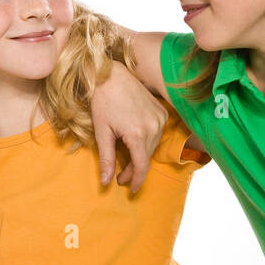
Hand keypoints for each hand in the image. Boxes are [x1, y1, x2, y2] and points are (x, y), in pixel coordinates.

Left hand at [90, 65, 168, 191]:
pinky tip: (134, 143)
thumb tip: (106, 182)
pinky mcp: (162, 112)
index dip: (135, 181)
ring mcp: (160, 118)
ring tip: (125, 160)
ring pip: (152, 147)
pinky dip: (146, 143)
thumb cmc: (103, 102)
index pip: (141, 166)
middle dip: (133, 170)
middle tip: (120, 176)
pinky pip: (157, 135)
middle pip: (146, 158)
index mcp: (138, 134)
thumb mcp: (102, 132)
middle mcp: (154, 127)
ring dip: (140, 156)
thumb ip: (106, 159)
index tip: (129, 189)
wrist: (111, 75)